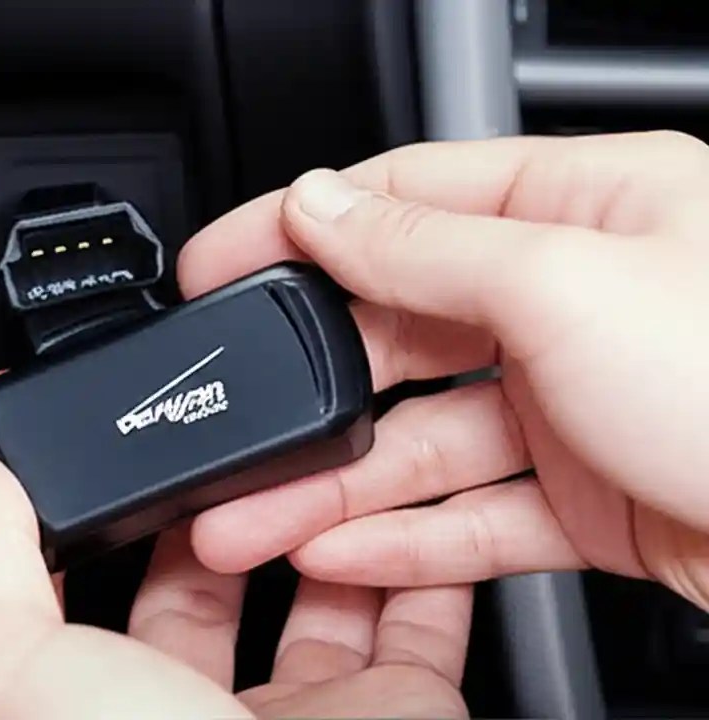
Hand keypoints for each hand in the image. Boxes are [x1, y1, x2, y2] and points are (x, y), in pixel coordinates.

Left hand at [0, 433, 471, 718]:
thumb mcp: (13, 668)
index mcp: (102, 714)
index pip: (98, 602)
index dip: (110, 529)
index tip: (119, 457)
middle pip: (212, 595)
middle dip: (218, 517)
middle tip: (218, 444)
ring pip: (318, 601)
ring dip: (318, 529)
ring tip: (308, 462)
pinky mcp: (403, 713)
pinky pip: (420, 622)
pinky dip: (415, 563)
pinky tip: (397, 510)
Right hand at [179, 130, 708, 609]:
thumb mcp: (570, 286)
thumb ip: (427, 247)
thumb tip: (323, 202)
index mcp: (584, 209)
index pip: (404, 199)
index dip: (298, 227)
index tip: (217, 262)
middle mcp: (579, 299)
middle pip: (403, 332)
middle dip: (307, 385)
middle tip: (229, 417)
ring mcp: (584, 402)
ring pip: (426, 440)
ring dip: (337, 484)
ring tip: (257, 518)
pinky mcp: (595, 498)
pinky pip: (475, 514)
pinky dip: (406, 538)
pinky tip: (342, 549)